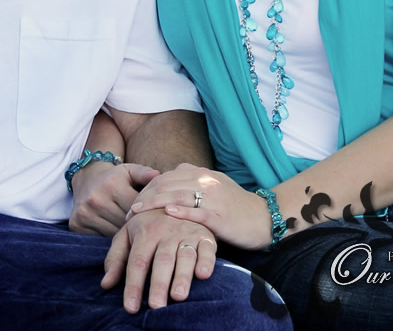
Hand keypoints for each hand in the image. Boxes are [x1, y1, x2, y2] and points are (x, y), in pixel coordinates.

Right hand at [70, 162, 159, 236]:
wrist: (86, 179)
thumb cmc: (114, 177)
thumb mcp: (130, 171)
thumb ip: (145, 174)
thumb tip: (160, 176)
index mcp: (112, 185)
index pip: (136, 207)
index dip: (147, 215)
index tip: (157, 220)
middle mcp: (96, 199)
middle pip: (125, 223)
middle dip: (138, 228)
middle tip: (150, 233)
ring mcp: (85, 213)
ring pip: (113, 234)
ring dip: (125, 237)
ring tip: (137, 236)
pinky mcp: (76, 225)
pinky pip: (100, 240)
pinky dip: (110, 241)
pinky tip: (120, 238)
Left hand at [101, 208, 216, 312]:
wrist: (174, 199)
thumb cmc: (147, 226)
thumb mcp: (127, 236)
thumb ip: (116, 259)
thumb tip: (105, 284)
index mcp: (145, 231)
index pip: (137, 262)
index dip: (133, 285)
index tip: (131, 308)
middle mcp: (167, 231)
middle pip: (162, 260)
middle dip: (159, 284)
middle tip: (156, 307)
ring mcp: (187, 232)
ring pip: (185, 255)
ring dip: (183, 276)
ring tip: (178, 296)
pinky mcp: (205, 235)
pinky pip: (208, 248)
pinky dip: (207, 261)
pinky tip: (203, 275)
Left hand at [127, 163, 272, 249]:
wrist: (264, 218)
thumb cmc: (235, 206)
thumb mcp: (212, 186)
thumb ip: (190, 182)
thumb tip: (167, 182)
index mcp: (200, 173)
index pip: (165, 177)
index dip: (146, 188)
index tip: (133, 201)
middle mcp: (204, 181)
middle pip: (166, 184)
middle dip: (144, 196)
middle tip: (128, 210)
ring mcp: (213, 197)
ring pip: (177, 196)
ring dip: (154, 203)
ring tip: (136, 212)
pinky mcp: (220, 216)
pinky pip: (197, 211)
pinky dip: (181, 212)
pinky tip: (167, 214)